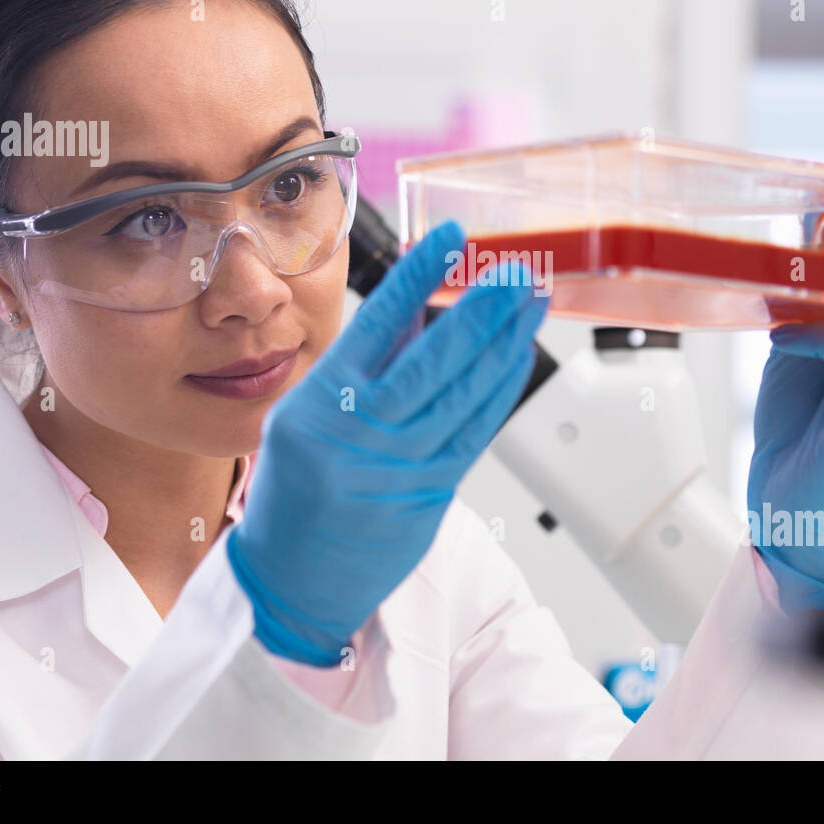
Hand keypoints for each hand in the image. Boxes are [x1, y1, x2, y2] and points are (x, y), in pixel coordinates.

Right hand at [227, 219, 549, 663]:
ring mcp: (399, 469)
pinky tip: (518, 355)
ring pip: (465, 397)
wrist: (292, 584)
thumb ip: (361, 361)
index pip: (378, 326)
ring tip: (531, 303)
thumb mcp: (303, 414)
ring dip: (506, 345)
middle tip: (515, 273)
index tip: (450, 239)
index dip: (418, 277)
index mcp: (321, 406)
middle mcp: (360, 436)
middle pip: (433, 363)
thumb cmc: (294, 493)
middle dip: (481, 312)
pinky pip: (476, 434)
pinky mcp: (431, 495)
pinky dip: (501, 391)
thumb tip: (411, 301)